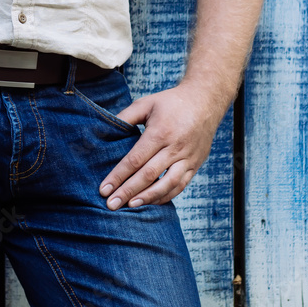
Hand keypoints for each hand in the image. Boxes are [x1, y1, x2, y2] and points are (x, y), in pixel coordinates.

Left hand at [98, 82, 223, 208]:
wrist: (204, 102)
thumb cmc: (170, 102)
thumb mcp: (146, 103)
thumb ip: (125, 117)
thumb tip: (104, 130)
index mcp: (160, 132)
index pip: (135, 159)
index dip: (118, 176)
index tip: (104, 189)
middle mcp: (174, 148)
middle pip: (148, 175)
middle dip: (128, 191)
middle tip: (111, 205)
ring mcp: (187, 158)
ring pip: (167, 184)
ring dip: (147, 198)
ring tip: (129, 206)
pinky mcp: (195, 165)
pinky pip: (180, 186)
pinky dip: (165, 196)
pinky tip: (151, 201)